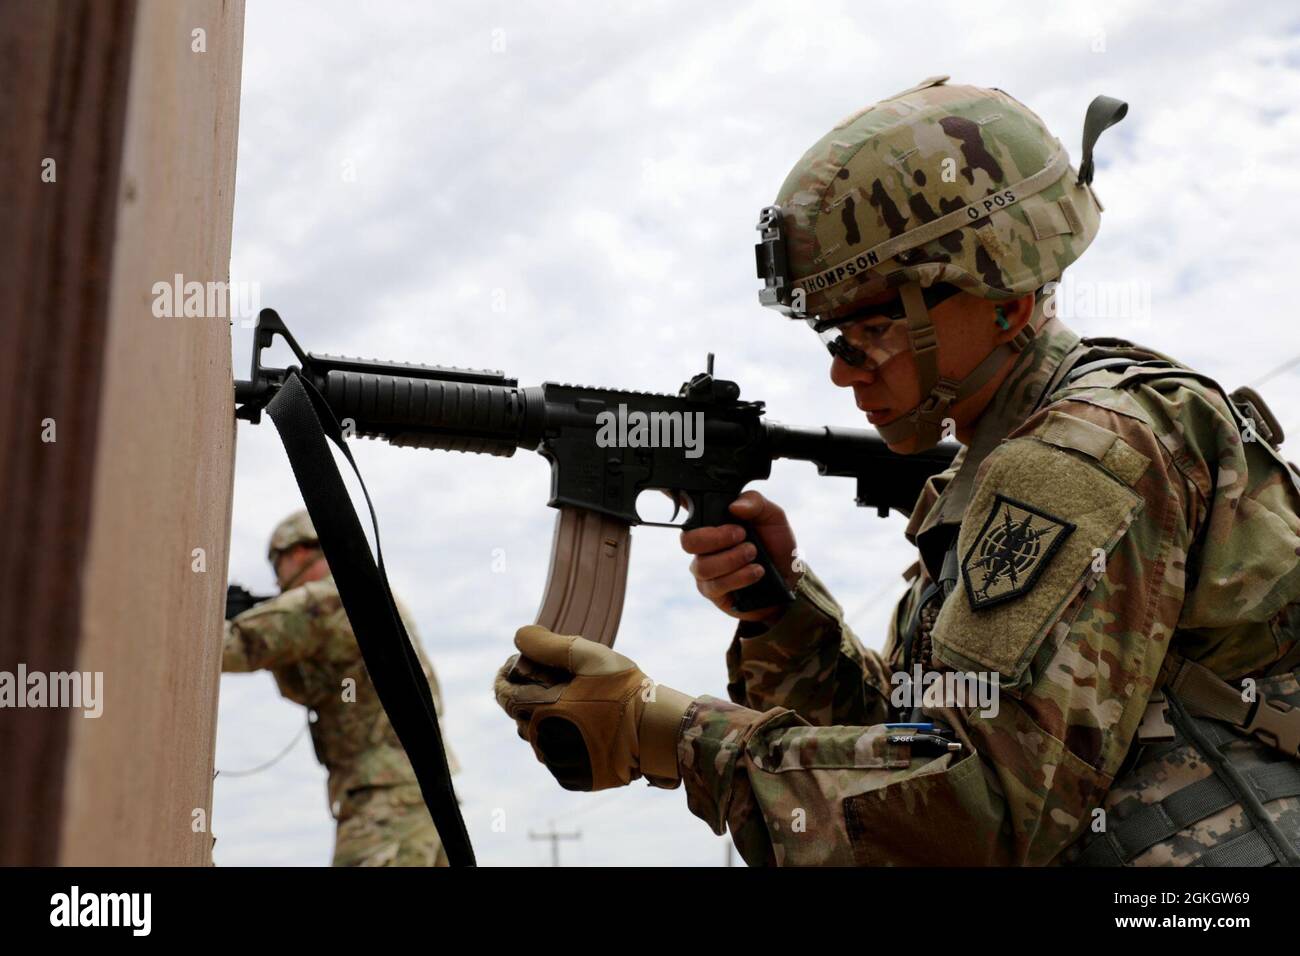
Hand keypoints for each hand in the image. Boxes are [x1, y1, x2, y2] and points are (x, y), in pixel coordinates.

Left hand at [493, 625, 692, 790]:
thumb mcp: (590, 656)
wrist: (656, 732)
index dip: (504, 679)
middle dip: (529, 699)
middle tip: (552, 684)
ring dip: (545, 722)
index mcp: (544, 709)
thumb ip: (550, 645)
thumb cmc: (625, 690)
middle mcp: (545, 740)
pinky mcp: (574, 779)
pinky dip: (561, 743)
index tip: (513, 668)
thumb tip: (520, 636)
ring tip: (571, 706)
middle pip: (520, 717)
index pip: (505, 695)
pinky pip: (556, 758)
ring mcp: (559, 763)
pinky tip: (582, 729)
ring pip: (538, 739)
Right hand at [679, 491, 798, 623]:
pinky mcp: (712, 591)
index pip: (688, 511)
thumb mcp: (772, 516)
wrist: (789, 576)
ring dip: (732, 559)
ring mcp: (705, 569)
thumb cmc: (774, 543)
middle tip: (742, 535)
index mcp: (713, 522)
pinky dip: (739, 577)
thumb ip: (754, 502)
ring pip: (703, 566)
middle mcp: (704, 545)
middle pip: (688, 541)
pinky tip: (756, 571)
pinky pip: (715, 585)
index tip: (706, 504)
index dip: (681, 502)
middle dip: (716, 538)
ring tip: (754, 554)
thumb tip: (734, 506)